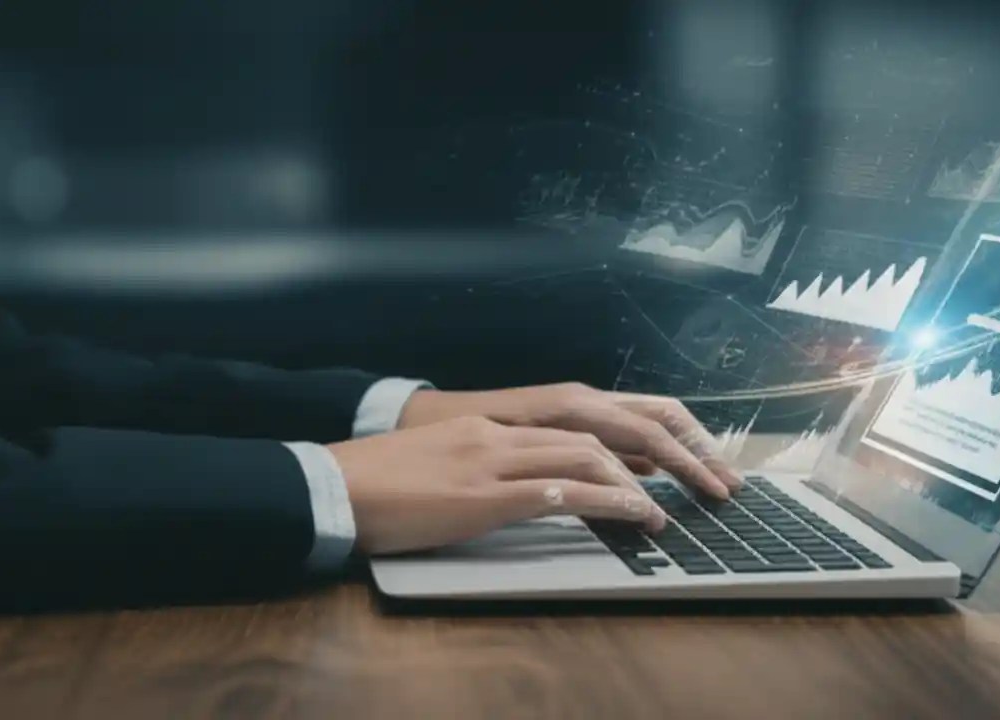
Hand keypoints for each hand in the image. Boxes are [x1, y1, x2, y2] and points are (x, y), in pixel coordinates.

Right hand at [328, 415, 665, 554]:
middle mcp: (497, 437)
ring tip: (659, 510)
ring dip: (630, 484)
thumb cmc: (376, 485)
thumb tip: (508, 490)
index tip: (641, 466)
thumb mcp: (437, 466)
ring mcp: (491, 463)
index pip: (564, 430)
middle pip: (585, 437)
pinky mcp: (484, 497)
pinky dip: (605, 503)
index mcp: (485, 430)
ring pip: (581, 458)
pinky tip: (632, 515)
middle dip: (635, 458)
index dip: (609, 446)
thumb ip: (477, 469)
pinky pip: (559, 494)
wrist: (332, 487)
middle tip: (667, 485)